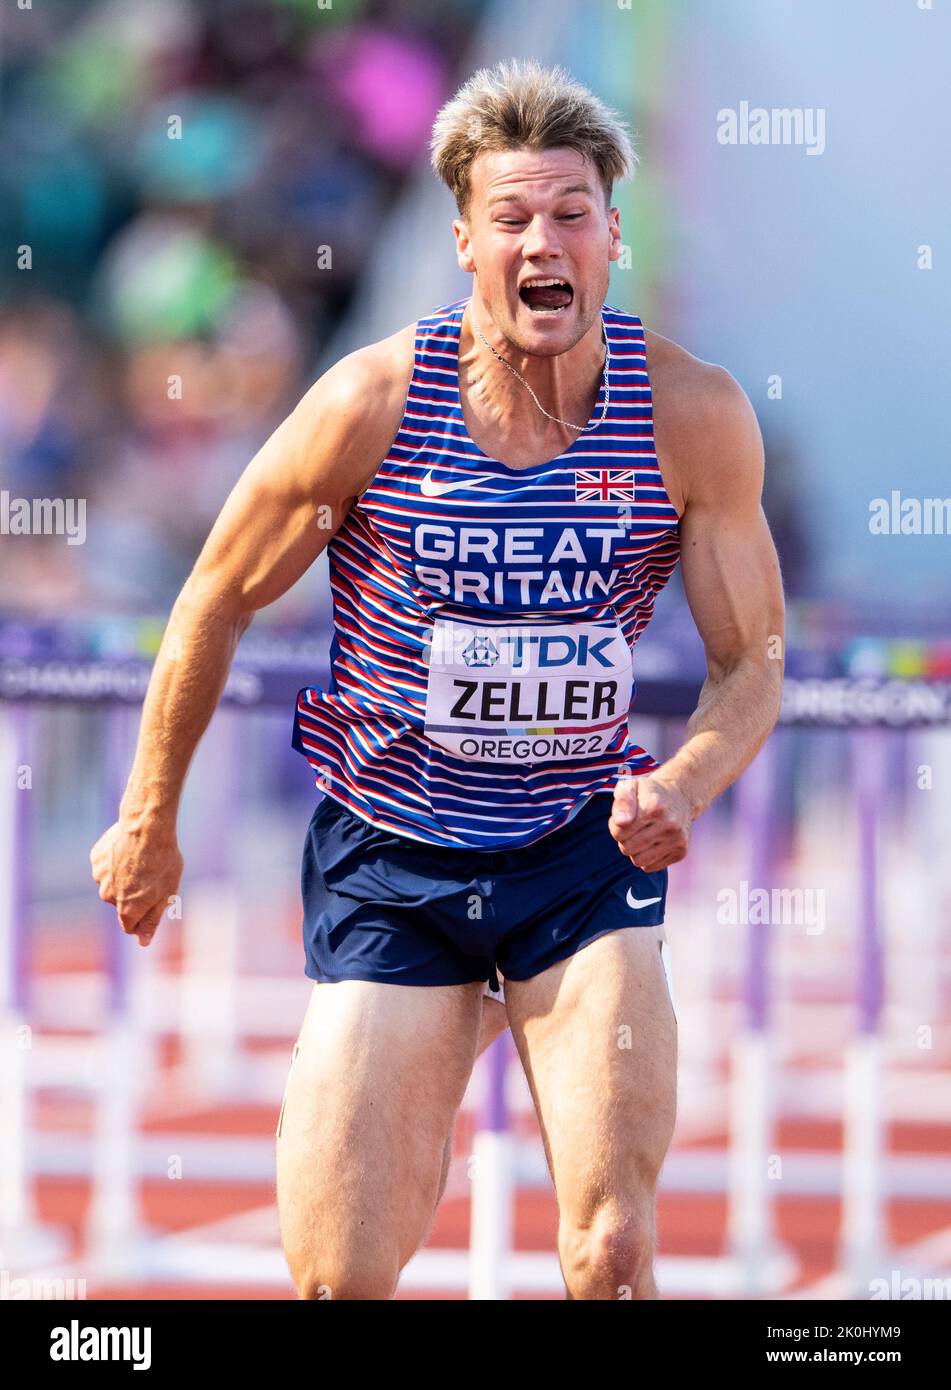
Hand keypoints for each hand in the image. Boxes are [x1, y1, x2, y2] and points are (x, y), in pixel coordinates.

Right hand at [90, 816, 182, 946]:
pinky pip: (107, 866)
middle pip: (121, 904)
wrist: (147, 826)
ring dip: (125, 877)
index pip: (130, 926)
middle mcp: (108, 896)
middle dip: (135, 895)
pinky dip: (117, 861)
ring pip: (113, 884)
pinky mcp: (96, 859)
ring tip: (142, 860)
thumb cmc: (163, 860)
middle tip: (153, 875)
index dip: (143, 918)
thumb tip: (143, 942)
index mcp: (126, 909)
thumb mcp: (167, 893)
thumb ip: (152, 920)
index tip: (154, 901)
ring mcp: (100, 876)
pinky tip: (130, 850)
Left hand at [608, 774, 691, 871]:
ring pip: (638, 861)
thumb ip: (622, 801)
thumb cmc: (648, 793)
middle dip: (624, 839)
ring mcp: (677, 839)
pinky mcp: (681, 852)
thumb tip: (620, 822)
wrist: (680, 797)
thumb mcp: (631, 786)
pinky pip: (650, 867)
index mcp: (654, 807)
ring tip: (641, 836)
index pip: (619, 832)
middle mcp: (669, 824)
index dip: (616, 826)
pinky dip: (646, 858)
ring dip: (634, 851)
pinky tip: (652, 843)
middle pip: (627, 848)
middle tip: (633, 827)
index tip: (625, 818)